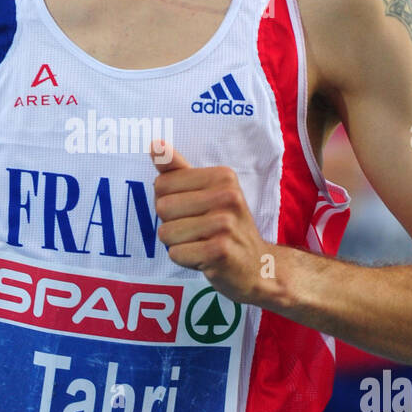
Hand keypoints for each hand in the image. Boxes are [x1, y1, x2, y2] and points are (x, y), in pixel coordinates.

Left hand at [151, 141, 275, 305]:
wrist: (257, 265)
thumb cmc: (225, 226)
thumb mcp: (207, 192)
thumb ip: (178, 170)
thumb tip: (155, 145)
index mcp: (222, 176)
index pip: (162, 184)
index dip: (168, 201)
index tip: (193, 211)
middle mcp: (227, 196)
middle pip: (162, 207)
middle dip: (171, 224)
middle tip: (197, 230)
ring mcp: (225, 224)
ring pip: (166, 233)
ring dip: (177, 244)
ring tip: (201, 243)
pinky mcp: (220, 251)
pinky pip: (176, 253)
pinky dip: (185, 260)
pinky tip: (205, 258)